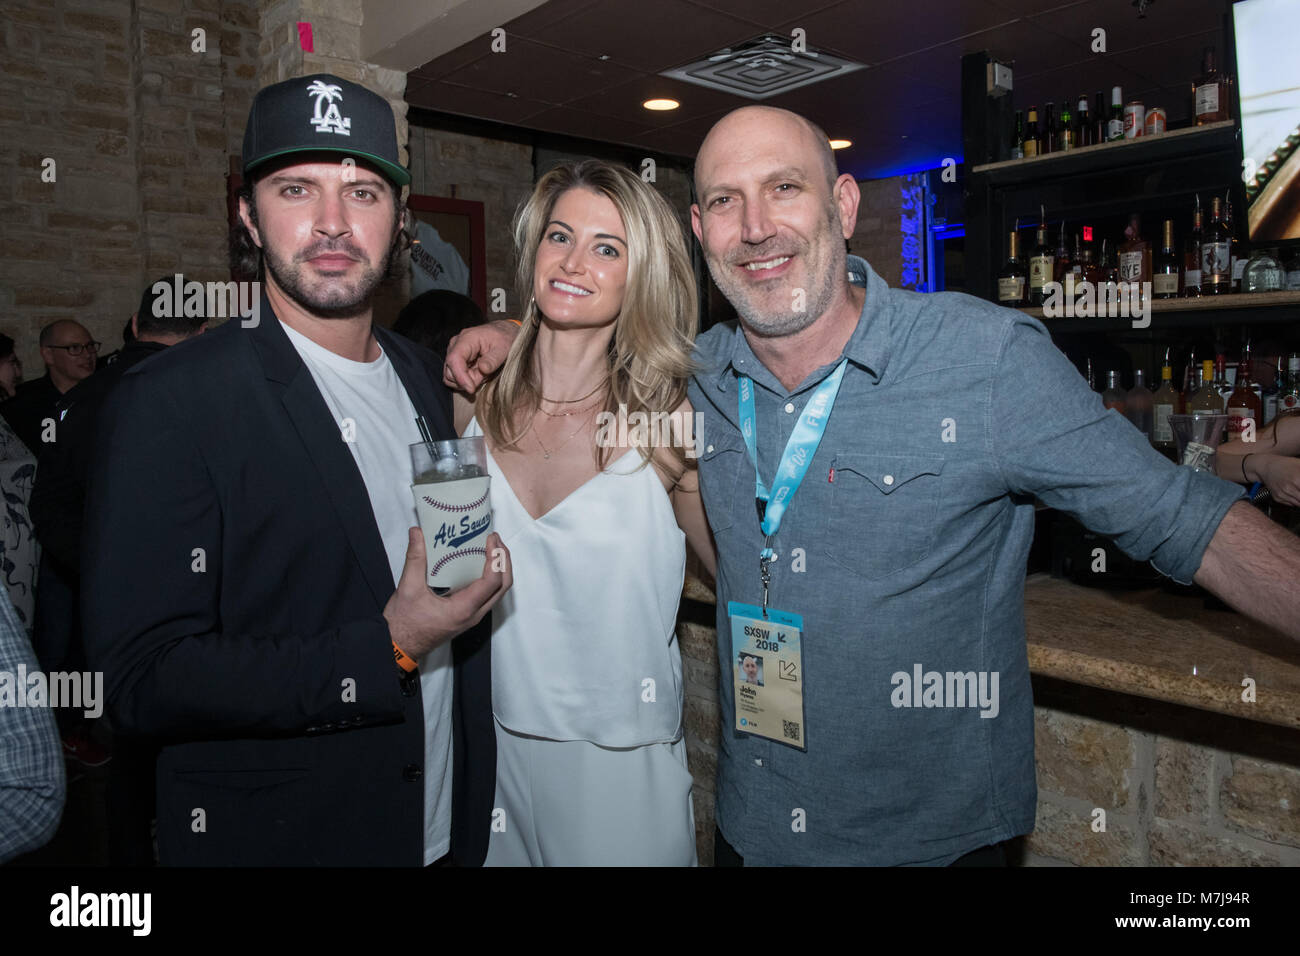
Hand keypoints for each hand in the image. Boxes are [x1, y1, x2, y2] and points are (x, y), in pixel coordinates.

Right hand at [384, 529, 511, 659]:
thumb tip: (417, 533)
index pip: (492, 582)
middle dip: (503, 561)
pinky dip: (490, 577)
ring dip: (499, 569)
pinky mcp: (467, 615)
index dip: (495, 558)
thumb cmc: (404, 624)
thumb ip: (414, 559)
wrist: (399, 646)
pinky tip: (479, 563)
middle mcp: (473, 615)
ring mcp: (472, 616)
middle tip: (495, 540)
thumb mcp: (408, 588)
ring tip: (491, 548)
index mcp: (463, 609)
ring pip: (497, 592)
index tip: (491, 540)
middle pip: (502, 587)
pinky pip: (487, 595)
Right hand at [443, 319, 520, 393]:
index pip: (454, 360)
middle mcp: (455, 345)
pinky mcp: (456, 360)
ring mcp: (453, 352)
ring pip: (450, 376)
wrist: (502, 333)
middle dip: (466, 380)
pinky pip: (454, 376)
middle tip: (484, 377)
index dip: (460, 377)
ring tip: (482, 374)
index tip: (471, 389)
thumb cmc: (503, 339)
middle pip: (449, 371)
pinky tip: (477, 374)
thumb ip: (493, 360)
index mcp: (466, 339)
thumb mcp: (503, 348)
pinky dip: (465, 380)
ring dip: (466, 381)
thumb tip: (482, 369)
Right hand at [1257, 455, 1299, 506]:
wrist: (1266, 466)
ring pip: (1299, 504)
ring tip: (1298, 490)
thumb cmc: (1286, 464)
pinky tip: (1296, 494)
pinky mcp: (1277, 498)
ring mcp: (1283, 494)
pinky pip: (1292, 504)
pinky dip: (1296, 501)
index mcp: (1297, 479)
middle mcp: (1289, 488)